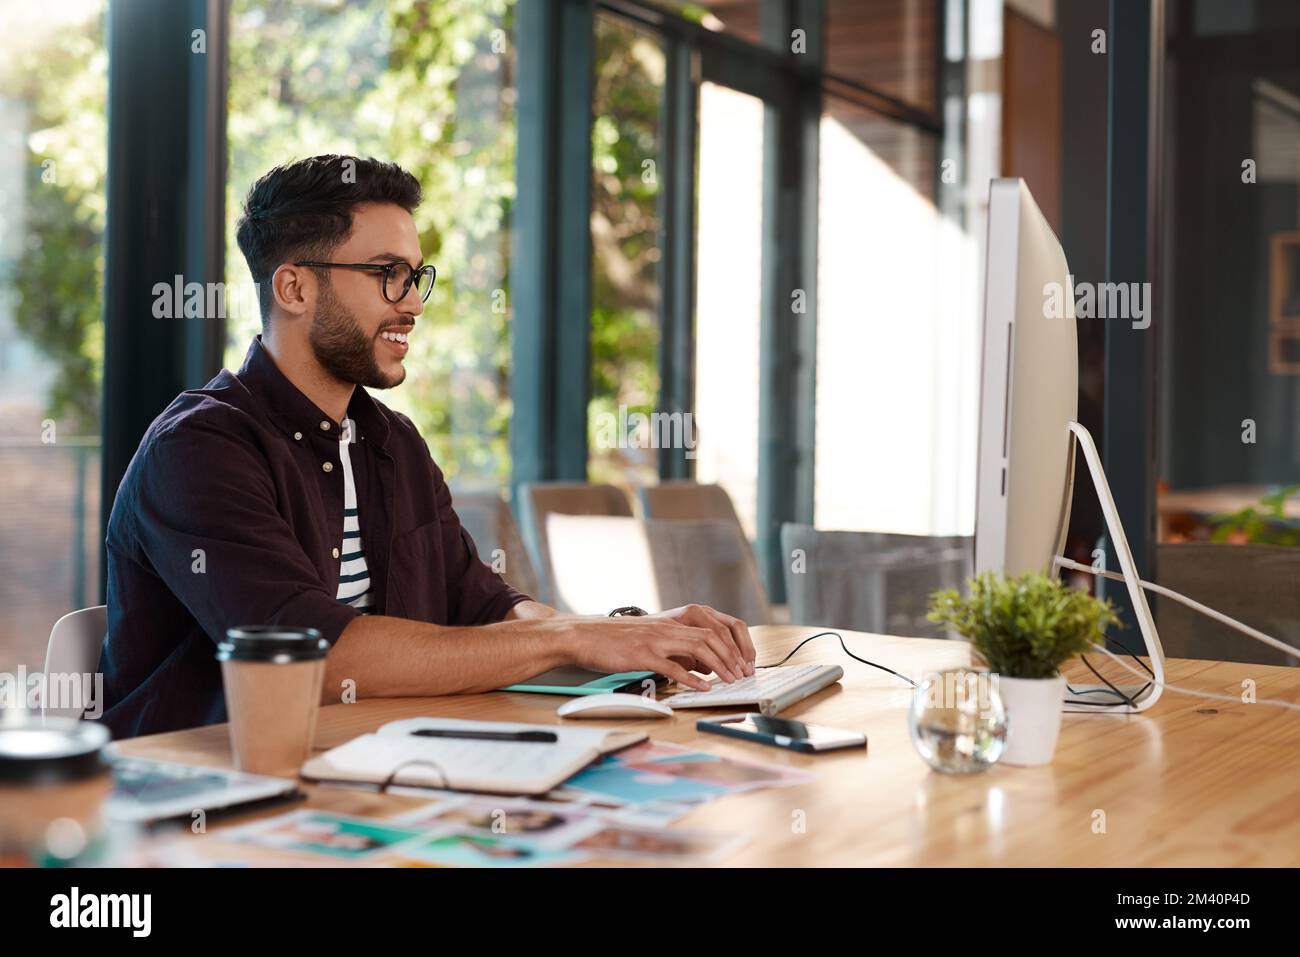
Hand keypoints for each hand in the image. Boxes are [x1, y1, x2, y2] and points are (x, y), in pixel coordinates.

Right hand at [565, 607, 753, 691]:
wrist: (583, 635)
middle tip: (742, 675)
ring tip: (730, 680)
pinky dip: (692, 678)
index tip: (741, 664)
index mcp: (669, 625)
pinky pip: (672, 666)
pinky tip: (704, 687)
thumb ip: (670, 646)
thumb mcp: (648, 638)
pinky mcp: (642, 655)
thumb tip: (694, 664)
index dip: (731, 646)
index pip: (711, 629)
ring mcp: (655, 640)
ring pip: (699, 647)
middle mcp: (666, 629)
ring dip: (719, 665)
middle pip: (711, 637)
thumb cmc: (613, 640)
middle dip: (732, 656)